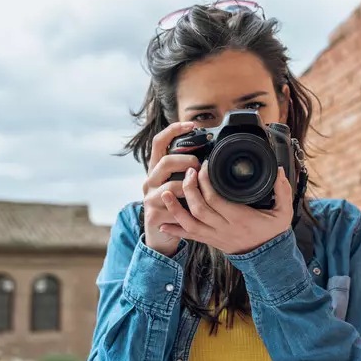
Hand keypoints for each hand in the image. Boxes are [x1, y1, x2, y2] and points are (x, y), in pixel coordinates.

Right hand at [142, 121, 200, 256]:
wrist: (159, 235)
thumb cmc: (175, 205)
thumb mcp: (179, 183)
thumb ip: (188, 169)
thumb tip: (211, 154)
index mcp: (157, 169)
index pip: (159, 142)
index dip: (173, 130)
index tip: (191, 124)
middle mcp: (151, 180)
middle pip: (166, 161)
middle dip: (187, 162)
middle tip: (199, 168)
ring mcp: (150, 197)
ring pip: (171, 186)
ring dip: (189, 186)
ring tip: (198, 188)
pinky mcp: (154, 214)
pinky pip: (174, 208)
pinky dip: (187, 207)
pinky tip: (194, 207)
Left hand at [159, 161, 293, 254]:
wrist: (268, 259)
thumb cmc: (273, 233)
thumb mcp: (284, 212)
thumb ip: (283, 191)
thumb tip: (280, 170)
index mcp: (240, 218)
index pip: (216, 198)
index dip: (206, 180)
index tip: (204, 165)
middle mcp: (224, 228)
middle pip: (199, 208)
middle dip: (190, 188)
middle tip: (189, 172)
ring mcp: (215, 236)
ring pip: (190, 223)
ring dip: (175, 208)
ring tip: (165, 193)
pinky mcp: (210, 241)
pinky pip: (189, 236)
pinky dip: (175, 230)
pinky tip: (162, 223)